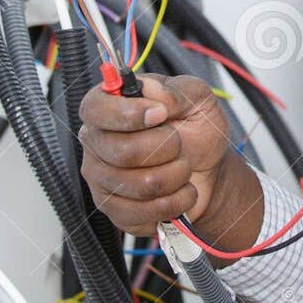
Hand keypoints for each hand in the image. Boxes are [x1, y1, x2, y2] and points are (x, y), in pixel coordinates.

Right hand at [78, 73, 262, 253]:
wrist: (208, 170)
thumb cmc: (196, 130)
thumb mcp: (198, 98)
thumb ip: (178, 90)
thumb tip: (154, 92)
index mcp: (109, 107)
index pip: (94, 108)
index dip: (126, 113)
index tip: (159, 114)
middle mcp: (97, 143)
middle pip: (123, 151)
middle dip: (167, 147)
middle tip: (178, 143)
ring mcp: (101, 179)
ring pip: (140, 184)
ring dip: (176, 175)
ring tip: (182, 167)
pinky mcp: (115, 210)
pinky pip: (144, 212)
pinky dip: (175, 201)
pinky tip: (179, 191)